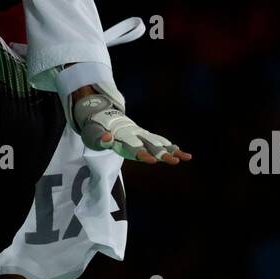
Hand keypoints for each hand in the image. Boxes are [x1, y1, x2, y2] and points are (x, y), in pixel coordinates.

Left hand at [71, 87, 191, 164]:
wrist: (103, 116)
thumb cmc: (96, 129)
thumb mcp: (92, 134)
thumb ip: (100, 138)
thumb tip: (107, 137)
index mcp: (123, 136)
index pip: (134, 147)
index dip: (143, 154)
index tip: (153, 161)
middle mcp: (136, 135)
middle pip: (151, 145)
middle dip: (163, 154)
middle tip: (175, 161)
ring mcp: (142, 135)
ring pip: (160, 143)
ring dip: (173, 150)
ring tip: (187, 157)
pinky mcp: (146, 137)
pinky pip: (161, 142)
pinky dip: (172, 147)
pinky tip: (184, 154)